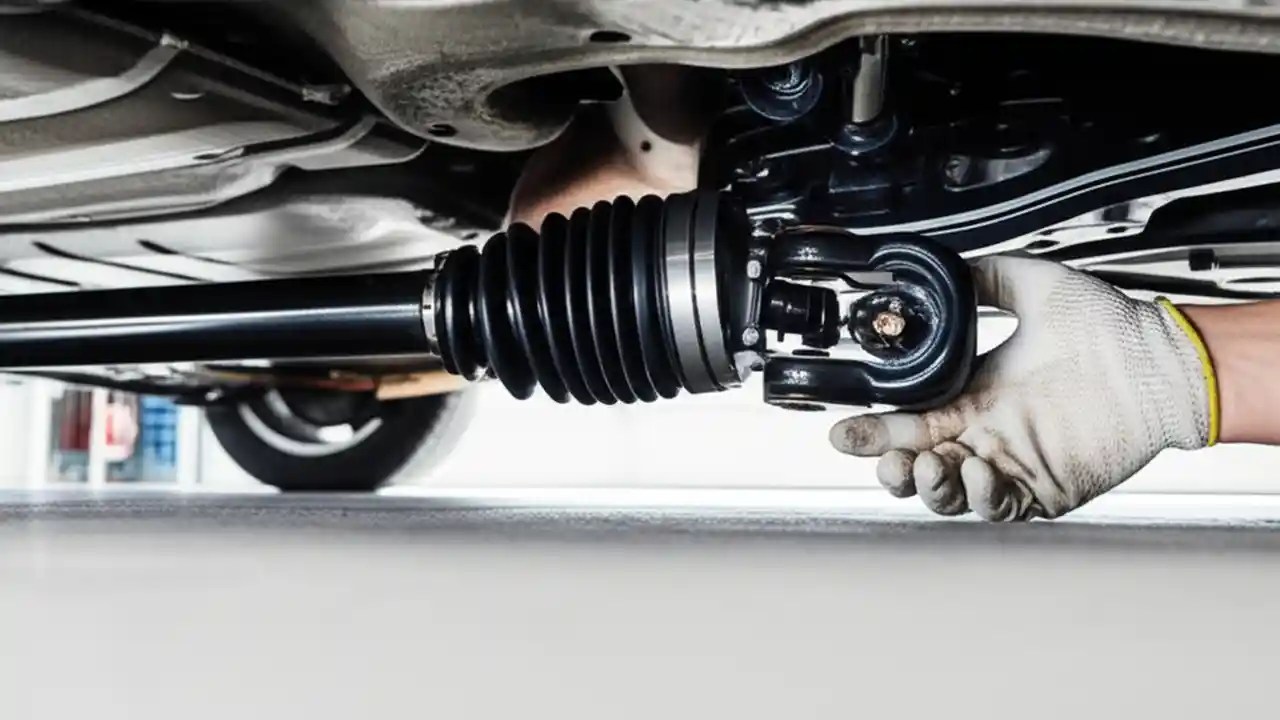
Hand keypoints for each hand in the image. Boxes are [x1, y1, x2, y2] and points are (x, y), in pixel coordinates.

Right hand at [830, 256, 1212, 519]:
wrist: (1160, 361)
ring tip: (928, 467)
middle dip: (889, 468)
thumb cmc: (1110, 328)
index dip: (874, 431)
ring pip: (950, 494)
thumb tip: (948, 271)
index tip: (845, 432)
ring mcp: (1013, 464)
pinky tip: (978, 472)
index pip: (909, 420)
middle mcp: (987, 433)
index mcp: (974, 395)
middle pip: (917, 465)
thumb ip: (986, 279)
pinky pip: (999, 506)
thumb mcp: (1034, 285)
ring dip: (928, 487)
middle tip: (883, 458)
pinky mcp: (1044, 488)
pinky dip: (980, 498)